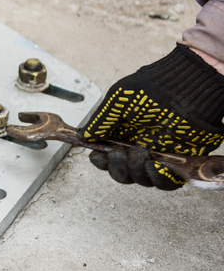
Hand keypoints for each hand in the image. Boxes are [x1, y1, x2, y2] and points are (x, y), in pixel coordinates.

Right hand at [83, 44, 223, 189]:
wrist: (185, 89)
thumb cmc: (153, 89)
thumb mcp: (118, 102)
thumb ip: (100, 121)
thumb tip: (84, 137)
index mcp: (123, 133)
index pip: (107, 155)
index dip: (101, 160)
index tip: (96, 156)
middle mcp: (139, 145)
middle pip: (122, 172)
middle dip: (117, 168)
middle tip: (119, 154)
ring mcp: (159, 155)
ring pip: (142, 179)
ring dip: (136, 171)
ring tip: (140, 152)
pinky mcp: (179, 162)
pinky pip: (166, 181)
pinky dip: (157, 178)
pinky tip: (153, 165)